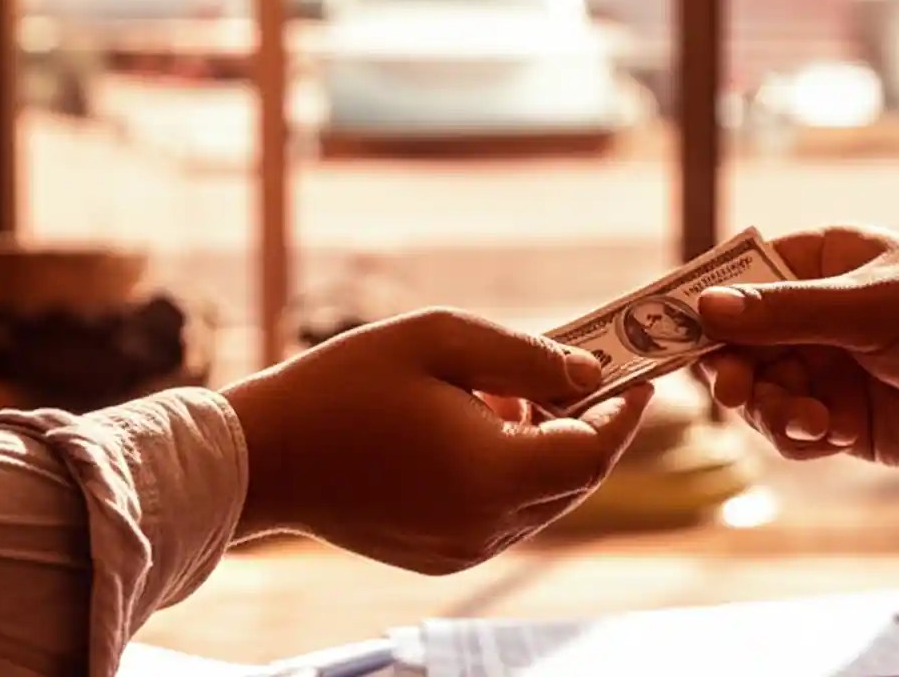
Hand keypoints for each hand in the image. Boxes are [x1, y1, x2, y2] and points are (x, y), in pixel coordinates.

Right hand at [222, 308, 652, 574]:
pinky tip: (475, 430)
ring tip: (507, 395)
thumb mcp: (442, 342)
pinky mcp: (442, 557)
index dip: (624, 414)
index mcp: (494, 475)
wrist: (261, 458)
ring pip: (543, 498)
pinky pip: (505, 515)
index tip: (637, 376)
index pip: (594, 452)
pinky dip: (512, 473)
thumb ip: (529, 357)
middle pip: (576, 479)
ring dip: (546, 447)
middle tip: (581, 374)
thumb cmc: (344, 387)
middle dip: (588, 426)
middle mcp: (489, 527)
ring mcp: (464, 550)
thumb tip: (590, 372)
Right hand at [697, 226, 898, 468]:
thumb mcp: (872, 307)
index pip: (739, 279)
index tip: (667, 335)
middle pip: (738, 346)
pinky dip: (801, 437)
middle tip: (740, 392)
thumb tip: (705, 307)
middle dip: (736, 372)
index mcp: (820, 265)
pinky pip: (793, 433)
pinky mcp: (845, 419)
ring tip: (812, 419)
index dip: (702, 306)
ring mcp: (829, 369)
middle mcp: (815, 317)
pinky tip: (836, 433)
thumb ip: (785, 312)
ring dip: (773, 411)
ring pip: (761, 395)